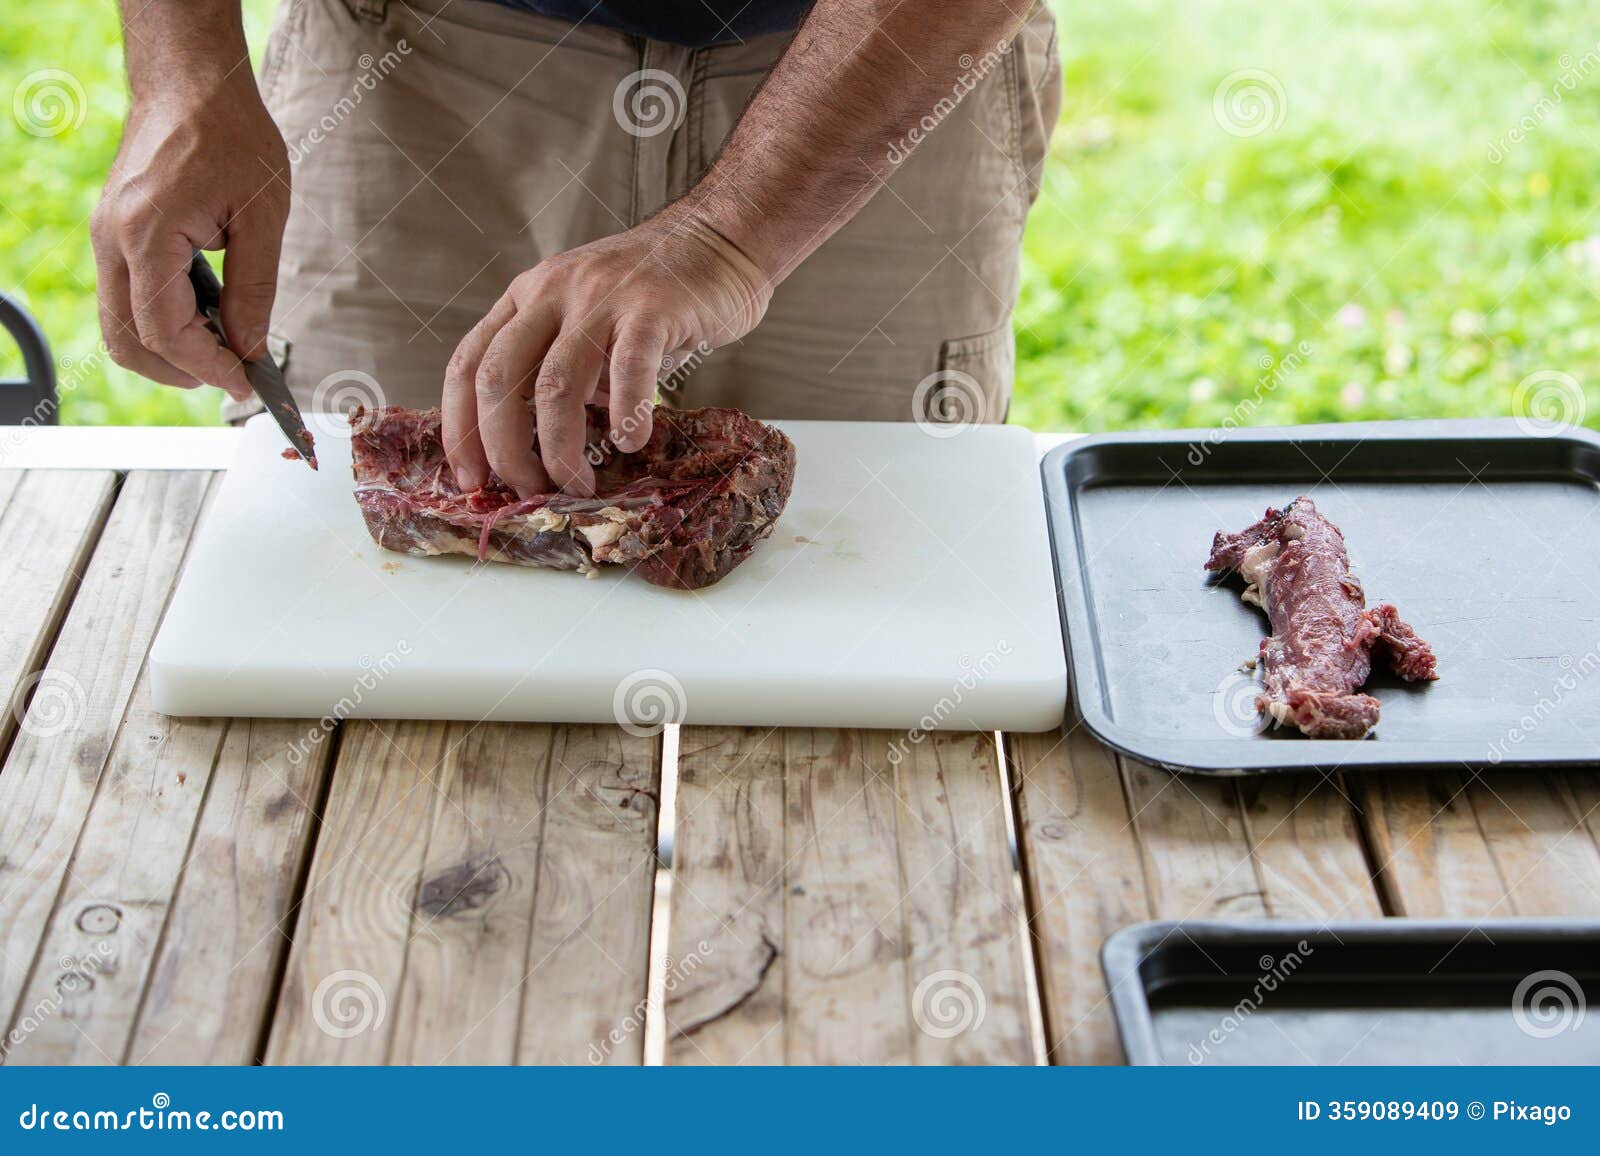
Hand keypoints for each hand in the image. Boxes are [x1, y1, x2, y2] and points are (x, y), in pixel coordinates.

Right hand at [91, 71, 289, 399]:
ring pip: (120, 324)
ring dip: (170, 350)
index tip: (248, 381)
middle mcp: (112, 239)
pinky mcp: (114, 233)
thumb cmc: (231, 134)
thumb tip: (252, 347)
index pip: (165, 332)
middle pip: (129, 340)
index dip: (209, 367)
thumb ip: (255, 289)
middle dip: (182, 370)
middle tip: (236, 373)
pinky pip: (126, 296)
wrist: (192, 82)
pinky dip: (163, 320)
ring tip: (226, 346)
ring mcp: (106, 236)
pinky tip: (210, 314)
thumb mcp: (264, 216)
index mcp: (146, 234)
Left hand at [443, 209, 770, 495]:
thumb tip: (539, 445)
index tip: (471, 481)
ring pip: (556, 386)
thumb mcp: (586, 320)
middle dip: (504, 450)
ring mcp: (602, 297)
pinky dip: (627, 416)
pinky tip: (632, 443)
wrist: (720, 241)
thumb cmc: (654, 295)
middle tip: (528, 490)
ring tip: (578, 483)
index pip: (467, 365)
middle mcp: (552, 292)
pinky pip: (629, 371)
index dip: (460, 430)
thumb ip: (561, 369)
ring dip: (560, 448)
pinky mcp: (654, 308)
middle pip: (498, 379)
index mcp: (526, 297)